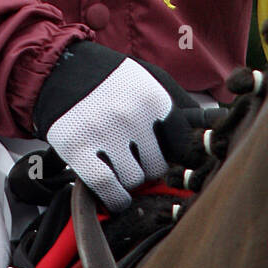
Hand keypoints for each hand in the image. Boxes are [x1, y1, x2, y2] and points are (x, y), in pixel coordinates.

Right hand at [32, 40, 199, 211]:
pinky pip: (107, 188)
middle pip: (157, 166)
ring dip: (129, 180)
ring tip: (120, 168)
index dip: (172, 155)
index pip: (180, 146)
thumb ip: (176, 101)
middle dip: (148, 166)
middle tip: (135, 159)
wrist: (58, 67)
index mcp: (154, 99)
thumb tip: (209, 125)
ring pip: (134, 180)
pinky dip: (115, 199)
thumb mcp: (147, 77)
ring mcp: (104, 133)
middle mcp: (132, 116)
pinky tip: (115, 197)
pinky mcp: (78, 149)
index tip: (163, 157)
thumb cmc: (109, 77)